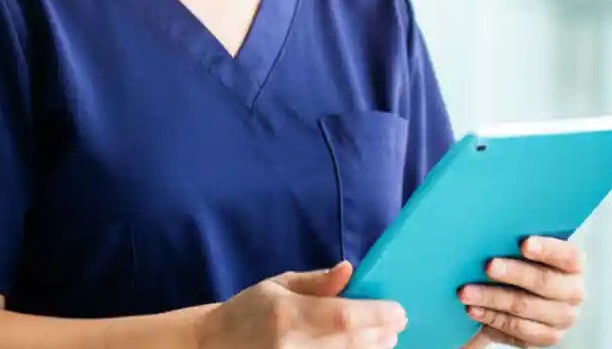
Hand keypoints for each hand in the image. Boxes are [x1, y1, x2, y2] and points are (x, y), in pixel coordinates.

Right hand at [194, 261, 407, 348]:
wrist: (214, 346)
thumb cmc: (247, 311)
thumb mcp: (276, 285)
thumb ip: (316, 282)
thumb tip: (350, 270)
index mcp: (287, 314)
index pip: (343, 317)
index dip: (377, 315)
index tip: (398, 310)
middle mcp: (292, 344)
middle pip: (352, 343)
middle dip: (381, 333)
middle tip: (397, 324)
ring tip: (385, 338)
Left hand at [457, 236, 585, 347]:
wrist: (516, 295)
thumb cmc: (516, 263)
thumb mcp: (519, 249)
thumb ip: (514, 240)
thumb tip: (488, 229)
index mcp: (572, 265)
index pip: (568, 255)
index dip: (547, 249)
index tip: (523, 244)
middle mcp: (573, 291)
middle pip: (544, 282)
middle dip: (513, 273)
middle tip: (487, 267)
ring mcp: (562, 317)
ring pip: (525, 307)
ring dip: (492, 298)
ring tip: (465, 292)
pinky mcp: (546, 336)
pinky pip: (517, 329)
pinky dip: (492, 318)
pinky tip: (473, 310)